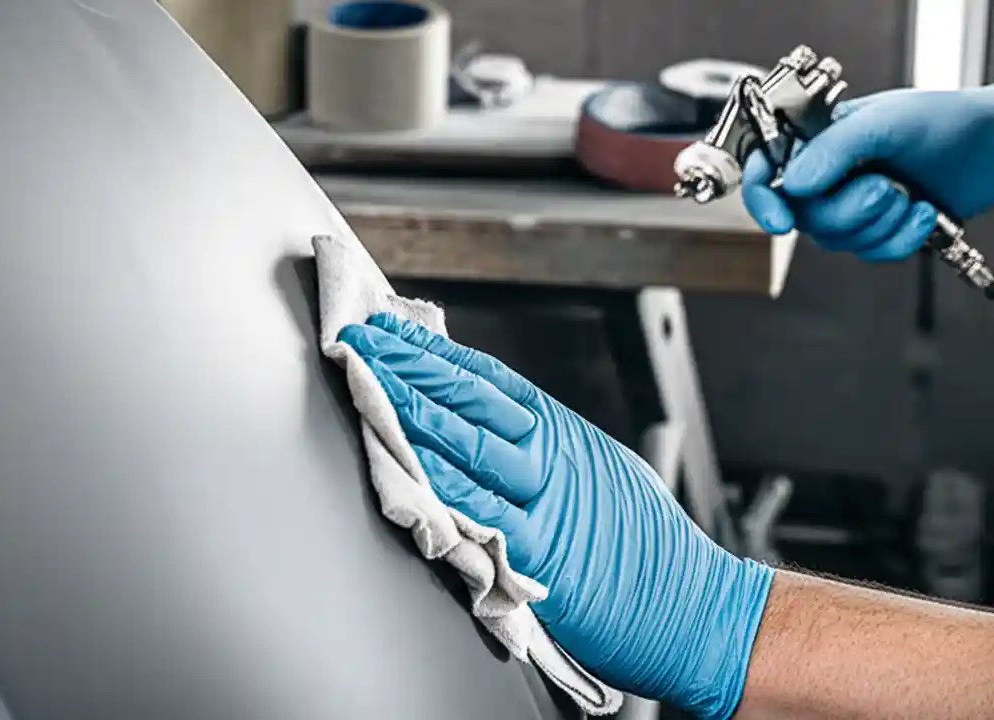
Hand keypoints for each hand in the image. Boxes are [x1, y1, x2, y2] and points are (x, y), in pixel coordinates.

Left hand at [338, 313, 773, 718]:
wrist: (700, 609)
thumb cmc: (649, 548)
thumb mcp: (599, 470)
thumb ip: (543, 447)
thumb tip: (488, 423)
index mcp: (564, 434)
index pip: (486, 377)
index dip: (433, 349)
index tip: (392, 329)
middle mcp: (552, 457)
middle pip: (469, 397)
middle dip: (408, 365)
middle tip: (361, 339)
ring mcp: (545, 502)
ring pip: (468, 442)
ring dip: (410, 409)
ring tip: (366, 382)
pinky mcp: (539, 553)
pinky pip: (478, 510)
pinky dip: (438, 482)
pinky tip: (405, 462)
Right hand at [742, 86, 993, 260]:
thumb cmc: (944, 120)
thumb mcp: (884, 122)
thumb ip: (833, 149)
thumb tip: (791, 182)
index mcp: (816, 142)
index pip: (766, 174)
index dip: (763, 199)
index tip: (780, 220)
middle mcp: (828, 175)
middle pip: (804, 217)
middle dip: (849, 210)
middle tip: (883, 187)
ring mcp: (852, 204)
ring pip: (836, 240)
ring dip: (880, 223)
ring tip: (908, 194)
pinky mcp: (879, 228)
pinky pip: (870, 254)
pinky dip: (900, 239)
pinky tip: (921, 213)